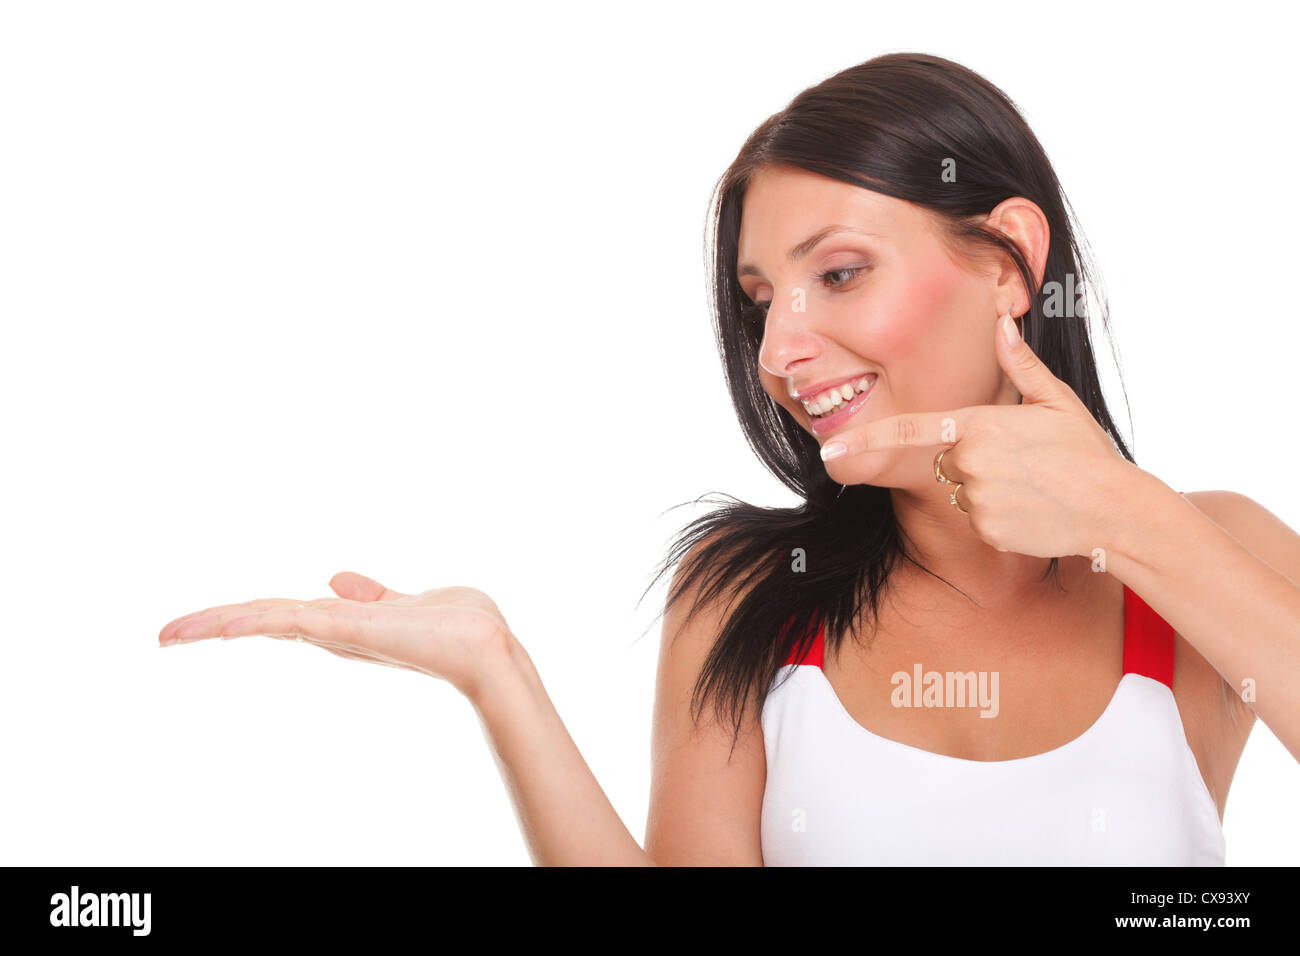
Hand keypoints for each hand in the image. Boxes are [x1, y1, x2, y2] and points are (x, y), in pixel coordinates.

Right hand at [157, 571, 513, 697]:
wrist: (486, 649)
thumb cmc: (459, 626)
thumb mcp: (406, 602)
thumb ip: (372, 595)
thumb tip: (335, 578)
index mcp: (344, 623)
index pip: (281, 616)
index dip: (241, 617)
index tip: (203, 625)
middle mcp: (334, 631)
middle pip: (263, 620)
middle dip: (214, 625)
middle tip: (164, 634)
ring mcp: (337, 633)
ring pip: (266, 621)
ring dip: (218, 624)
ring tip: (170, 632)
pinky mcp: (346, 630)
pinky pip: (289, 620)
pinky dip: (253, 621)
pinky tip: (219, 626)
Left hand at [819, 312, 1132, 558]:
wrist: (1114, 507)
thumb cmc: (1086, 451)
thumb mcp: (1055, 401)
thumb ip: (1020, 365)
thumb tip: (1002, 323)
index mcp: (977, 424)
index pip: (907, 430)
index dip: (865, 441)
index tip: (831, 450)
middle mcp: (968, 461)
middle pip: (944, 461)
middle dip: (970, 462)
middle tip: (1020, 464)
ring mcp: (974, 499)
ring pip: (960, 492)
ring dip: (986, 490)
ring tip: (1031, 487)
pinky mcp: (985, 530)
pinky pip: (977, 521)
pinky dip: (998, 518)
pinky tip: (1031, 511)